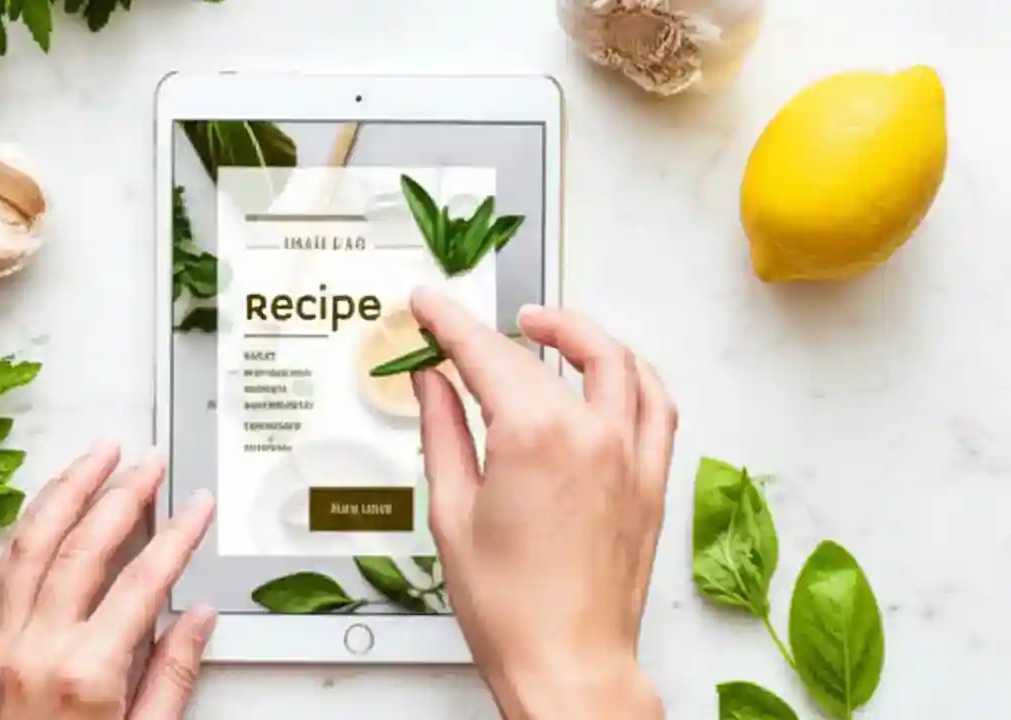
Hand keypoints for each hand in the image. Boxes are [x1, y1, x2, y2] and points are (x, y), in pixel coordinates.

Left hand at [0, 441, 216, 718]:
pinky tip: (49, 507)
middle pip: (83, 546)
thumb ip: (172, 676)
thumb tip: (197, 618)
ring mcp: (1, 645)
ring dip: (66, 491)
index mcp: (86, 674)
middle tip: (149, 463)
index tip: (197, 506)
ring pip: (31, 544)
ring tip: (96, 457)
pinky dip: (29, 527)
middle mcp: (37, 649)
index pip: (143, 580)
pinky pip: (4, 570)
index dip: (177, 535)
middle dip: (121, 494)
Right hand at [410, 290, 675, 719]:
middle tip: (459, 327)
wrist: (568, 663)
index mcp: (534, 438)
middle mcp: (591, 434)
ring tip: (541, 325)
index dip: (450, 323)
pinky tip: (612, 369)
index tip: (430, 305)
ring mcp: (630, 454)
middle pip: (539, 356)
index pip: (486, 354)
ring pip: (614, 360)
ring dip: (577, 332)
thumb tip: (431, 383)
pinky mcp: (651, 478)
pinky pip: (657, 403)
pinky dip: (633, 373)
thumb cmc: (511, 609)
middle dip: (492, 331)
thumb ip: (442, 433)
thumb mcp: (452, 511)